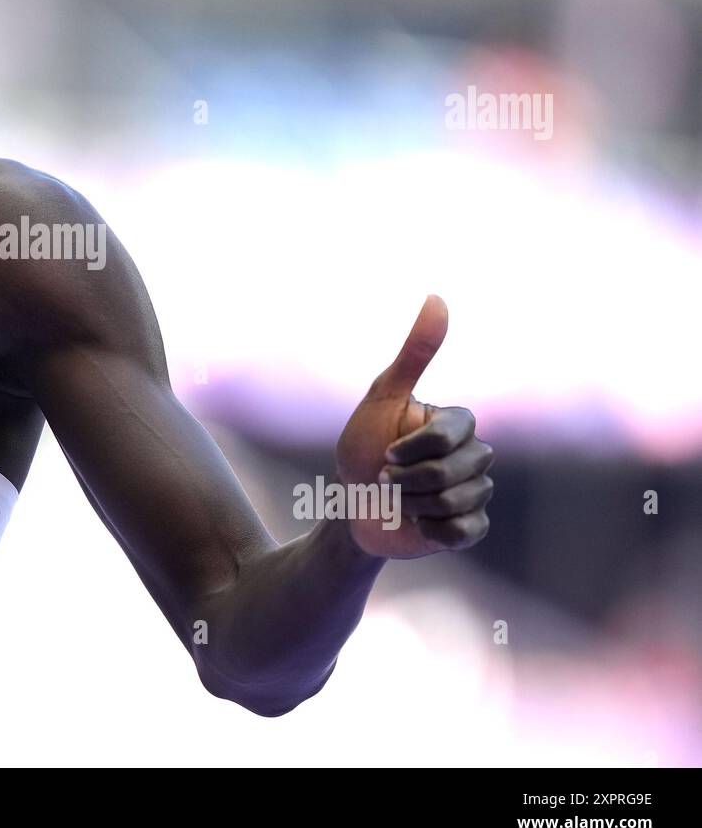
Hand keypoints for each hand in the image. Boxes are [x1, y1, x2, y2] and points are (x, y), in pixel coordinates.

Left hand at [335, 295, 493, 558]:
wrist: (350, 506)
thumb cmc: (362, 447)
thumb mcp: (382, 396)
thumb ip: (415, 352)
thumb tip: (437, 297)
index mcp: (456, 422)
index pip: (452, 434)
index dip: (413, 448)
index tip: (385, 451)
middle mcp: (474, 453)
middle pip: (454, 470)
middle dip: (408, 479)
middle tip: (386, 479)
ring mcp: (476, 490)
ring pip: (458, 500)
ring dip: (415, 504)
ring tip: (401, 500)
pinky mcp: (472, 526)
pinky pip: (465, 530)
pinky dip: (432, 530)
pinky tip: (418, 522)